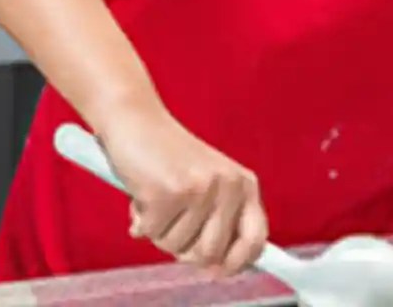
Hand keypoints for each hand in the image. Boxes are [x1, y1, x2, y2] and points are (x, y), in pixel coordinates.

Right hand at [95, 104, 267, 275]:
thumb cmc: (167, 157)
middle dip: (183, 249)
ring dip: (158, 232)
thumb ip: (219, 221)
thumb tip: (220, 268)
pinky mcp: (169, 192)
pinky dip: (140, 221)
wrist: (136, 120)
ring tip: (156, 200)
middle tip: (170, 225)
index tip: (219, 271)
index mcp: (245, 184)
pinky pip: (151, 233)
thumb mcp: (208, 185)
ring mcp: (200, 189)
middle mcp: (229, 186)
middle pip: (210, 254)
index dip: (237, 263)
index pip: (256, 239)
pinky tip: (141, 195)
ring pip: (176, 247)